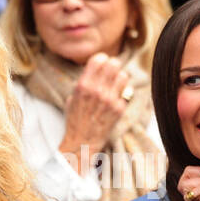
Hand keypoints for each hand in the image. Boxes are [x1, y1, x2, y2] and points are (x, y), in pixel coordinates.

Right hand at [58, 52, 132, 172]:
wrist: (82, 141)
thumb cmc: (75, 120)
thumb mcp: (72, 97)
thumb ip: (83, 82)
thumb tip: (94, 70)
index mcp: (83, 85)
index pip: (98, 59)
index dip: (102, 59)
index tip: (103, 62)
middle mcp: (97, 90)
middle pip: (113, 64)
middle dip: (113, 65)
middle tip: (111, 70)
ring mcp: (110, 99)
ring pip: (123, 76)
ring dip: (119, 78)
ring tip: (115, 84)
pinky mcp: (119, 108)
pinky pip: (127, 92)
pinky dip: (123, 93)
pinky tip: (117, 97)